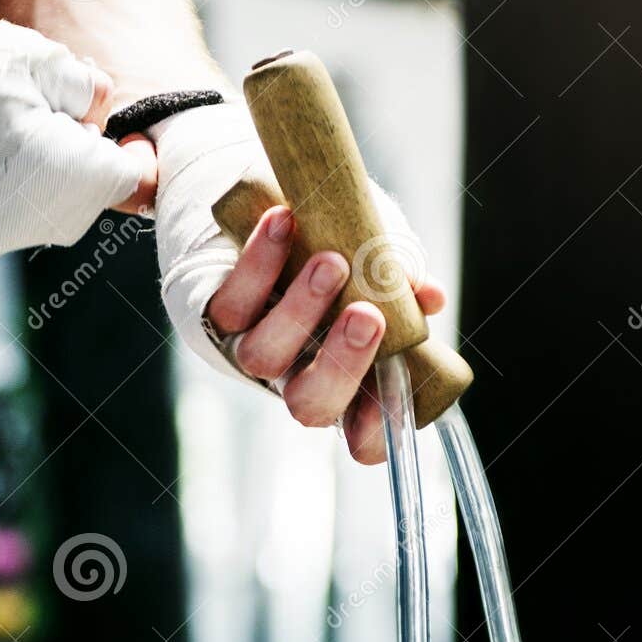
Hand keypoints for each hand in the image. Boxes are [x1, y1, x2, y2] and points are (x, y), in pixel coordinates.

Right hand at [0, 1, 155, 259]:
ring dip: (46, 185)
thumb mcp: (19, 56)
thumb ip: (77, 85)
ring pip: (40, 219)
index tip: (126, 138)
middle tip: (63, 126)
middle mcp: (21, 220)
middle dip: (86, 171)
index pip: (121, 181)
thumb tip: (102, 105)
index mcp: (51, 173)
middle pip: (83, 206)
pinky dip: (5, 197)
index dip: (131, 158)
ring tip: (14, 137)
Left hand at [149, 104, 441, 463]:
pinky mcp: (213, 312)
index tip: (395, 402)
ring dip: (302, 309)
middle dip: (343, 364)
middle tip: (369, 315)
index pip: (358, 433)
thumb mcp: (378, 261)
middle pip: (309, 403)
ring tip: (332, 262)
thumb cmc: (335, 245)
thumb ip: (403, 279)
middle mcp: (293, 374)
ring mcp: (251, 346)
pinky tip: (284, 222)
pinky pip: (230, 301)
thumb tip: (428, 294)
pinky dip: (259, 261)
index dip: (374, 431)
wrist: (263, 208)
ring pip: (265, 356)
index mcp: (343, 377)